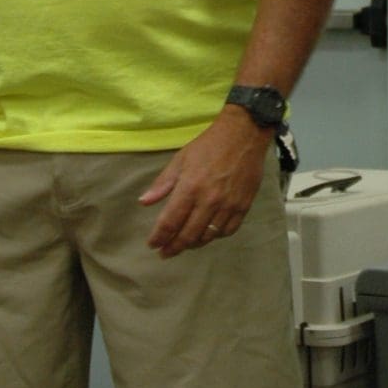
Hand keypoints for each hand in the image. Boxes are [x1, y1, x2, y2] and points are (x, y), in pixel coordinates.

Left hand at [139, 107, 271, 256]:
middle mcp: (209, 201)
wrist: (244, 135)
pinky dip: (215, 236)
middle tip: (165, 252)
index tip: (153, 244)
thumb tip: (144, 202)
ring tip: (184, 244)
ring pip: (208, 236)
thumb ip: (163, 183)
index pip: (170, 222)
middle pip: (188, 235)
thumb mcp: (181, 159)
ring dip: (193, 244)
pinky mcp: (243, 206)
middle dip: (174, 247)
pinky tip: (207, 234)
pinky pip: (228, 230)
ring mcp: (228, 205)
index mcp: (190, 188)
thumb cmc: (208, 145)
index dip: (159, 237)